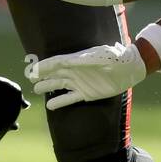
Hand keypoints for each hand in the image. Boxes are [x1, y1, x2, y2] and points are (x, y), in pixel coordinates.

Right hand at [30, 42, 147, 110]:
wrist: (131, 68)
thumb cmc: (117, 57)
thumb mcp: (103, 56)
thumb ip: (86, 59)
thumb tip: (70, 60)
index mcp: (78, 59)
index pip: (57, 62)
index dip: (44, 66)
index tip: (32, 69)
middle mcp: (76, 71)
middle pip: (55, 73)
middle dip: (42, 75)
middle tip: (29, 78)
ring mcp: (80, 82)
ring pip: (59, 85)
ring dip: (48, 87)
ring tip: (35, 90)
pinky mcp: (87, 93)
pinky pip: (70, 98)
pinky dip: (60, 102)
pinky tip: (50, 106)